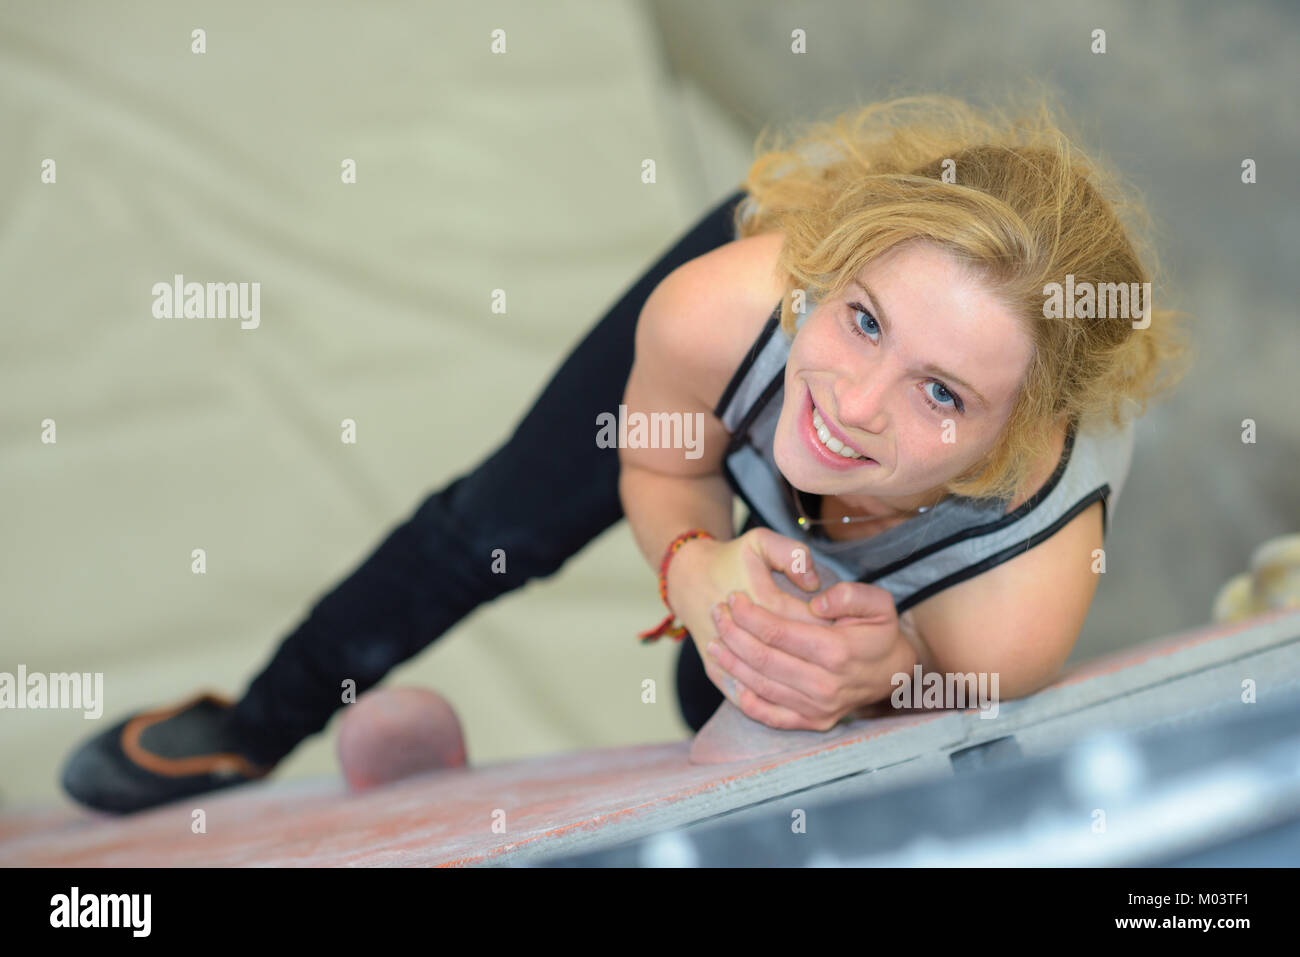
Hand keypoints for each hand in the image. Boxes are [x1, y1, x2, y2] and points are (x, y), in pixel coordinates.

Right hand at [665, 528, 826, 705]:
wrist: (687, 578)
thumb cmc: (730, 559)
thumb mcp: (760, 541)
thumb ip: (792, 555)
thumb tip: (813, 584)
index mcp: (762, 602)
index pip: (808, 626)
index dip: (832, 630)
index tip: (844, 626)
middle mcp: (745, 636)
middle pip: (793, 657)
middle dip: (817, 659)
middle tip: (831, 652)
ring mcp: (727, 659)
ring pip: (768, 682)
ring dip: (794, 682)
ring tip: (814, 672)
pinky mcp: (715, 672)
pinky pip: (744, 698)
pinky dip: (766, 701)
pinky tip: (785, 696)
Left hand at [707, 579, 904, 730]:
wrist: (896, 673)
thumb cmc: (881, 632)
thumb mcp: (878, 602)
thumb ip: (849, 595)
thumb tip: (816, 602)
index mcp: (836, 652)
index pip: (778, 633)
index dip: (749, 615)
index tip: (733, 598)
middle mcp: (825, 685)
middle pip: (763, 660)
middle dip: (733, 635)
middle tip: (717, 614)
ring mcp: (818, 708)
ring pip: (761, 687)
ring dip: (732, 664)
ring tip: (713, 643)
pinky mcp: (813, 722)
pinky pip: (771, 716)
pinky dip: (746, 700)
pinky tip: (731, 679)